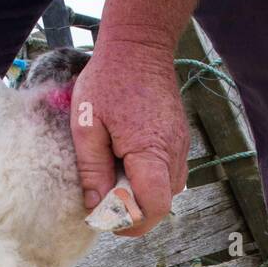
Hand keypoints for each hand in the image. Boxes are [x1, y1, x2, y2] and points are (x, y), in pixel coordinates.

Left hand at [70, 39, 188, 236]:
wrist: (140, 45)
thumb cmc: (109, 79)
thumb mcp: (87, 125)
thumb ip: (92, 168)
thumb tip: (95, 206)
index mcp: (150, 150)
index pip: (154, 206)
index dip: (132, 221)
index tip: (107, 218)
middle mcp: (173, 152)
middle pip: (161, 204)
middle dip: (132, 210)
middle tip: (103, 198)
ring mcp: (180, 147)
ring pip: (166, 191)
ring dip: (140, 195)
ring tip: (113, 178)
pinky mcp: (179, 141)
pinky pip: (168, 174)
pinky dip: (148, 179)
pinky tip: (125, 163)